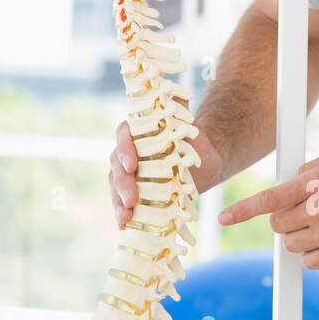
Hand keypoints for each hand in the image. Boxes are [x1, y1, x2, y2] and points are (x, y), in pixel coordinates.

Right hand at [108, 118, 222, 227]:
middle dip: (122, 183)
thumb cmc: (194, 143)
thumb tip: (178, 94)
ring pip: (115, 186)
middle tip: (132, 199)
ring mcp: (128, 175)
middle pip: (116, 165)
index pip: (123, 136)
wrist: (203, 164)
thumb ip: (179, 112)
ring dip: (118, 203)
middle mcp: (127, 153)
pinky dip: (121, 214)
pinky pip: (122, 203)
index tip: (132, 165)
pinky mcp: (133, 193)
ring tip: (125, 217)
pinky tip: (124, 225)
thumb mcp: (190, 128)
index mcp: (137, 133)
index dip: (124, 150)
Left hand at [218, 144, 318, 267]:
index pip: (270, 200)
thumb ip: (307, 169)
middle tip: (304, 211)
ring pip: (291, 244)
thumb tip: (286, 183)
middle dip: (285, 218)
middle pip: (278, 224)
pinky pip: (309, 261)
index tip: (224, 218)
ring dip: (299, 235)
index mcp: (317, 182)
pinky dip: (314, 252)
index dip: (243, 210)